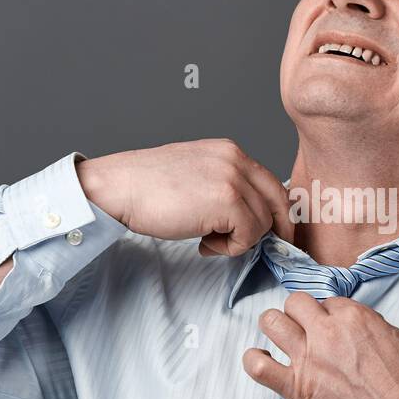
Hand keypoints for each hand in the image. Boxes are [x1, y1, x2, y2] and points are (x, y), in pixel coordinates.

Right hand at [76, 139, 292, 255]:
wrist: (120, 187)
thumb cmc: (148, 187)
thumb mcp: (197, 175)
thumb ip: (225, 187)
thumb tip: (248, 215)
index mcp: (230, 151)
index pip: (272, 183)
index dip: (278, 212)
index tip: (276, 233)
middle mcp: (236, 160)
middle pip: (278, 201)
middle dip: (276, 229)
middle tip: (263, 247)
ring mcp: (233, 179)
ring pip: (262, 223)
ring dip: (238, 240)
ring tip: (208, 240)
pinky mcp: (228, 201)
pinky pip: (248, 235)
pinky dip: (230, 247)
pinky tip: (204, 243)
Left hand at [242, 293, 398, 398]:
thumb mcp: (396, 337)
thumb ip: (369, 325)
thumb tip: (354, 325)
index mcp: (352, 316)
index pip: (325, 302)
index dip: (327, 315)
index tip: (331, 328)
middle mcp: (326, 333)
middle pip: (295, 303)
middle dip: (299, 313)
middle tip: (305, 328)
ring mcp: (308, 360)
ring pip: (271, 323)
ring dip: (274, 327)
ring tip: (280, 337)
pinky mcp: (296, 389)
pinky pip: (259, 367)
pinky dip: (254, 361)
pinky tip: (261, 361)